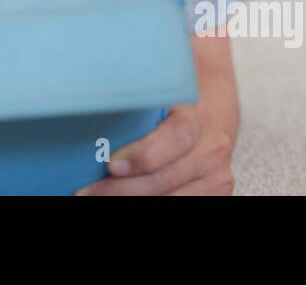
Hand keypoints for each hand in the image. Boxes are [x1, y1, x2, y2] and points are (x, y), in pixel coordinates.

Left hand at [75, 102, 234, 195]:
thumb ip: (136, 103)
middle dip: (122, 189)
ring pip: (172, 198)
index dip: (143, 155)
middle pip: (166, 178)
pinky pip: (182, 207)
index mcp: (196, 117)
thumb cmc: (170, 108)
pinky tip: (122, 201)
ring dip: (131, 201)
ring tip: (98, 197)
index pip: (176, 137)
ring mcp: (217, 176)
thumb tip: (91, 102)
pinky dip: (151, 204)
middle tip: (87, 191)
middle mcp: (211, 148)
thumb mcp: (158, 98)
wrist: (209, 119)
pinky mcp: (217, 194)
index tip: (110, 164)